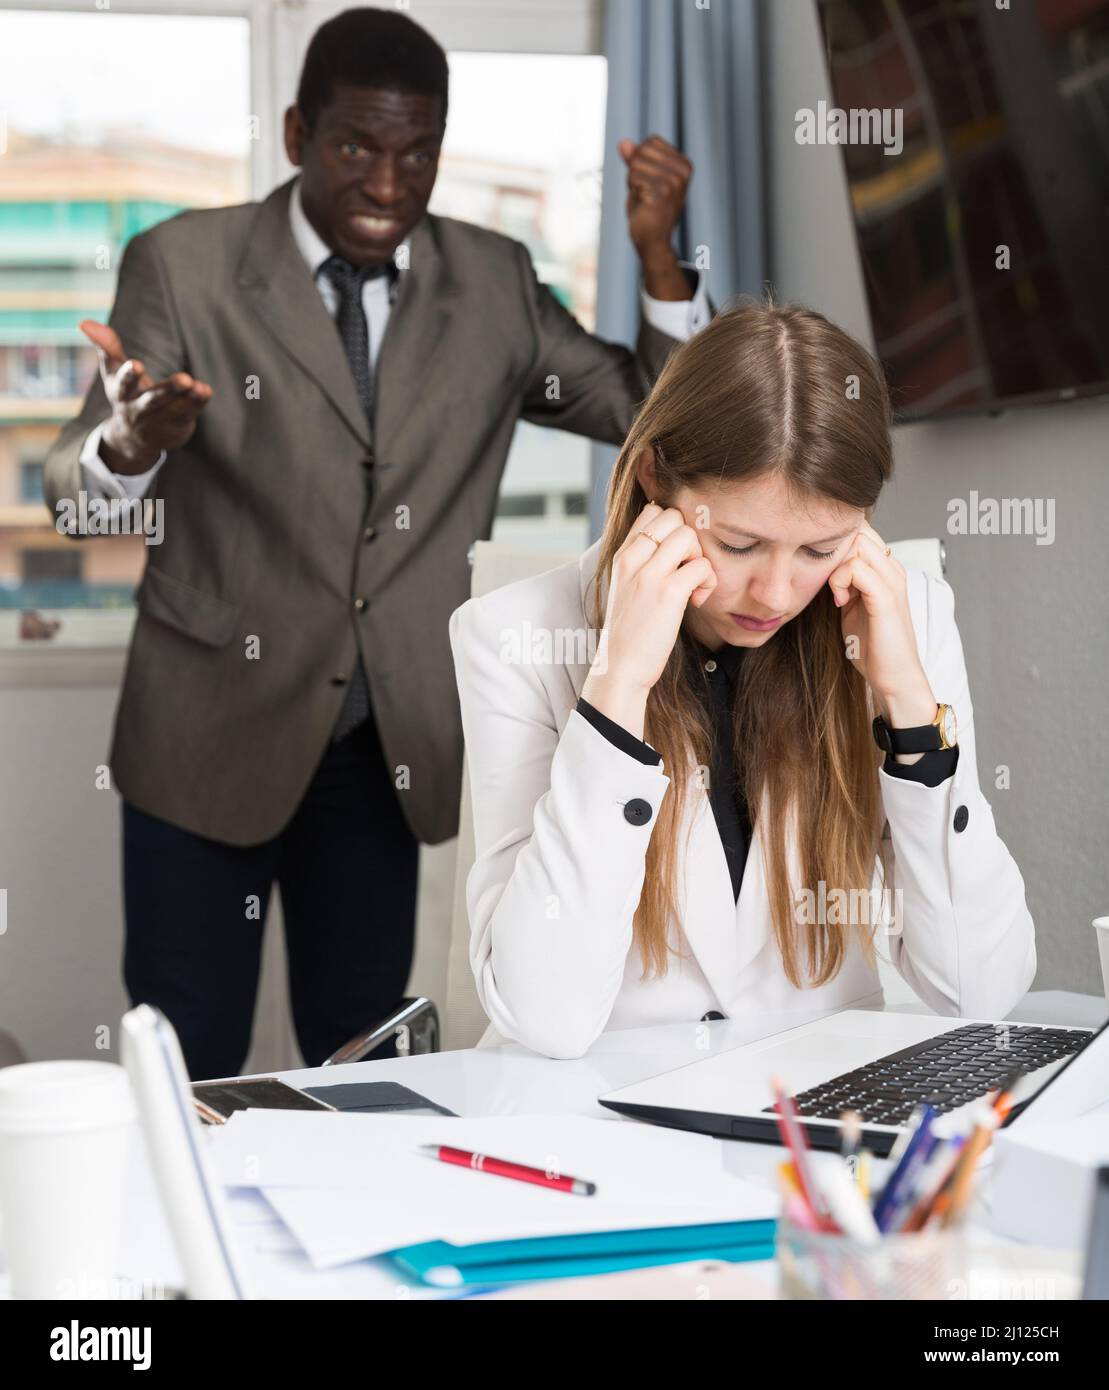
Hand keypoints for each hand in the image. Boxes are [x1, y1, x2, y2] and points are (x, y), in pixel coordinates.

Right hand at [80, 319, 211, 473]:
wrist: (135, 439)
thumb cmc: (125, 395)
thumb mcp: (112, 373)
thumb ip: (106, 348)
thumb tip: (83, 322)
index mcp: (122, 393)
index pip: (124, 384)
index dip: (129, 374)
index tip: (136, 364)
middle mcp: (140, 409)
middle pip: (154, 399)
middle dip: (169, 390)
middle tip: (184, 379)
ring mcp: (160, 421)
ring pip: (175, 408)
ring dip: (188, 397)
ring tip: (199, 385)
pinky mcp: (177, 427)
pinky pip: (189, 414)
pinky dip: (197, 402)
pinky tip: (205, 389)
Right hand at [582, 503, 715, 737]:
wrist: (620, 668)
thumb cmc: (629, 632)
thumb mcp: (627, 588)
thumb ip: (642, 563)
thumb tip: (671, 542)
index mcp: (622, 555)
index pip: (653, 511)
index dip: (673, 529)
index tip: (675, 558)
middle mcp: (633, 558)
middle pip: (674, 517)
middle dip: (690, 541)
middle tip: (687, 571)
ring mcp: (649, 574)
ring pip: (689, 536)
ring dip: (700, 559)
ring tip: (693, 587)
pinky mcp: (668, 593)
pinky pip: (701, 566)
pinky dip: (707, 583)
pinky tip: (695, 602)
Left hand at [617, 135, 692, 295]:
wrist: (652, 240)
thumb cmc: (647, 209)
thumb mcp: (642, 178)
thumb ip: (634, 158)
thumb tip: (623, 142)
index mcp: (684, 164)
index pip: (651, 142)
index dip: (641, 160)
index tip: (650, 182)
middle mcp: (682, 171)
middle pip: (642, 151)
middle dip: (635, 171)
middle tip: (646, 192)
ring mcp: (674, 182)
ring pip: (636, 164)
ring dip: (633, 183)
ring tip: (645, 199)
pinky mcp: (663, 192)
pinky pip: (634, 179)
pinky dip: (633, 192)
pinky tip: (644, 205)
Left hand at [828, 521, 935, 719]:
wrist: (893, 676)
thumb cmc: (873, 645)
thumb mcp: (853, 605)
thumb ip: (843, 582)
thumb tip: (819, 566)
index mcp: (886, 569)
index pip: (860, 530)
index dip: (835, 544)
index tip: (823, 574)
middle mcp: (893, 569)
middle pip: (857, 531)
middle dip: (833, 552)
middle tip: (827, 583)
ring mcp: (892, 581)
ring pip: (857, 544)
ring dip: (835, 566)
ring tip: (836, 594)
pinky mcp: (887, 598)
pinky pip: (857, 569)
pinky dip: (840, 581)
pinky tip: (840, 602)